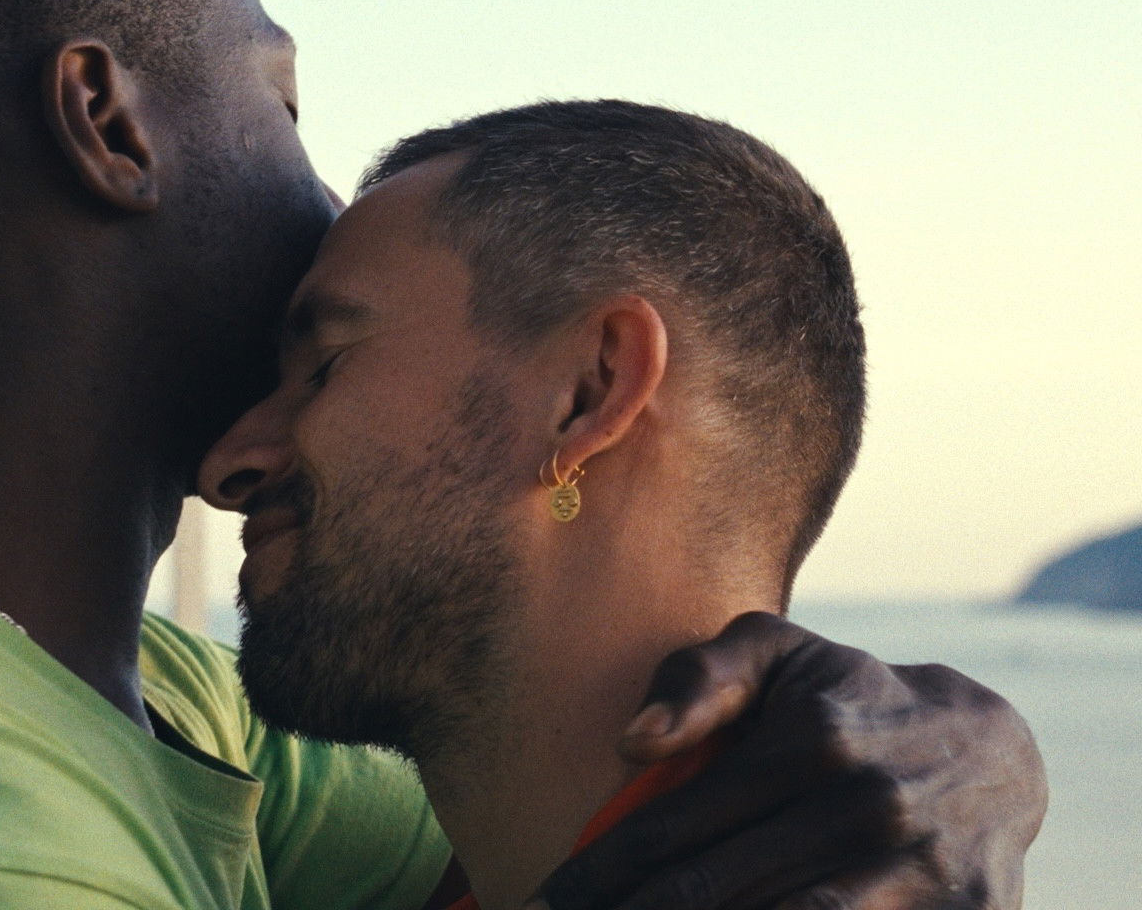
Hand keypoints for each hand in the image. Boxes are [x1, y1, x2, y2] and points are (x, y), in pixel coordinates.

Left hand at [529, 611, 1045, 909]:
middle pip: (712, 892)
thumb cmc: (846, 699)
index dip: (601, 873)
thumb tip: (633, 741)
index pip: (675, 828)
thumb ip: (700, 677)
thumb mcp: (778, 655)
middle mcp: (866, 805)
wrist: (995, 755)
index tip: (546, 902)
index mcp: (810, 740)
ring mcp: (919, 870)